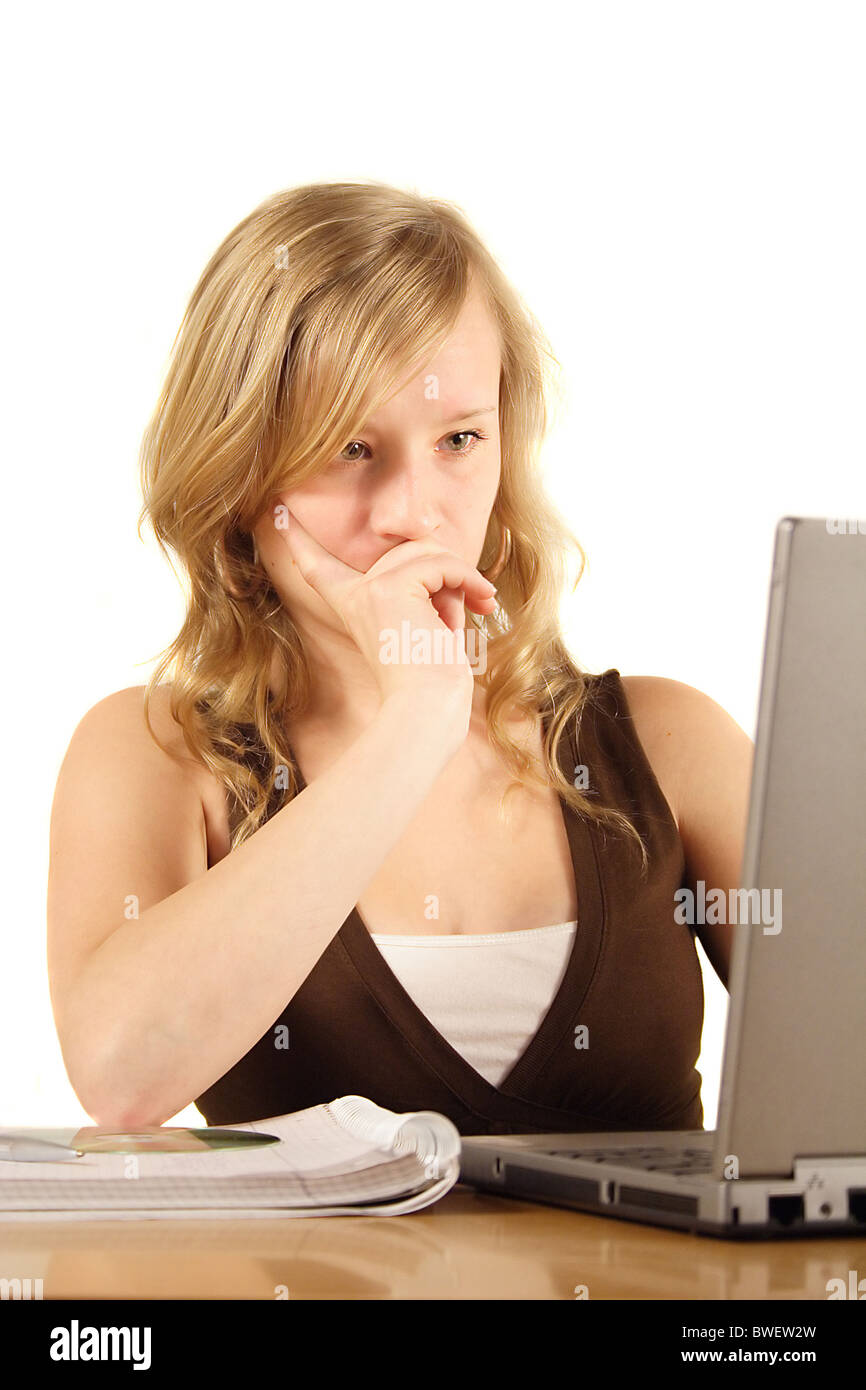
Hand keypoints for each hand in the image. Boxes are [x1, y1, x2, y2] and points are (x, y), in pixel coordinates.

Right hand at [276, 506, 496, 721]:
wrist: (428, 707)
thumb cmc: (434, 678)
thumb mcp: (423, 625)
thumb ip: (424, 590)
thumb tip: (444, 552)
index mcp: (354, 607)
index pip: (320, 567)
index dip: (299, 540)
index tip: (278, 510)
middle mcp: (356, 594)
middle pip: (409, 549)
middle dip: (445, 573)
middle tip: (465, 609)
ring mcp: (371, 588)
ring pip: (430, 552)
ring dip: (460, 579)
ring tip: (473, 609)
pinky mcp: (391, 588)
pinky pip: (443, 564)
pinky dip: (470, 579)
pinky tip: (484, 601)